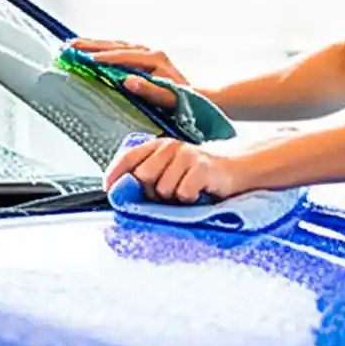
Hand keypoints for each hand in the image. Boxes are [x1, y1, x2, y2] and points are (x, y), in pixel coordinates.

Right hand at [67, 38, 187, 109]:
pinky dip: (104, 49)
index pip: (124, 56)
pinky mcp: (145, 59)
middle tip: (70, 46)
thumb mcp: (171, 100)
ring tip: (74, 45)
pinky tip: (92, 51)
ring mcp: (148, 53)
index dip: (104, 57)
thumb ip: (151, 91)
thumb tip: (128, 80)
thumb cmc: (187, 102)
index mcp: (155, 59)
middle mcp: (151, 52)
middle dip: (92, 45)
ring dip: (95, 44)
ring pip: (116, 45)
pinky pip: (120, 50)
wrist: (202, 99)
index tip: (85, 59)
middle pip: (116, 45)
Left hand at [104, 136, 247, 201]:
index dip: (115, 174)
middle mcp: (170, 146)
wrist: (235, 169)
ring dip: (173, 198)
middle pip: (143, 176)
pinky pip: (183, 194)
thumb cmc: (197, 174)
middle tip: (167, 194)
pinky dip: (189, 200)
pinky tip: (198, 193)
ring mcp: (187, 155)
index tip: (109, 189)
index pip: (128, 157)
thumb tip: (119, 191)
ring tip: (185, 191)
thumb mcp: (169, 169)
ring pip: (163, 189)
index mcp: (158, 145)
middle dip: (151, 192)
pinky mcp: (202, 168)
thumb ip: (147, 174)